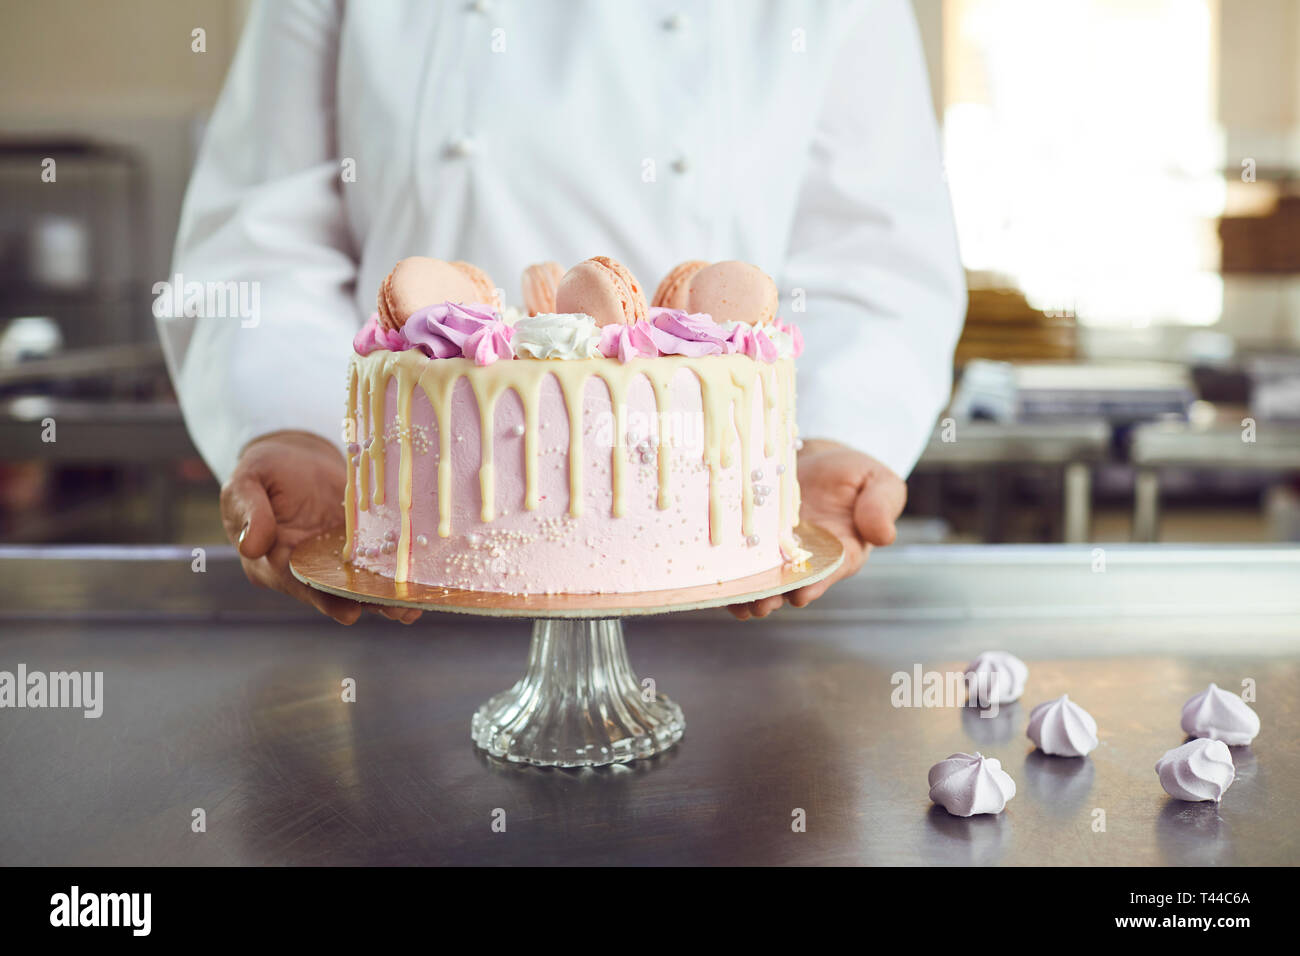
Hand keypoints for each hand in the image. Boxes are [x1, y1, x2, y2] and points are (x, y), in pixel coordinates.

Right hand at [220, 430, 420, 624]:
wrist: (295, 455)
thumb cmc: (263, 470)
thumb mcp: (246, 484)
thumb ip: (249, 513)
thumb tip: (250, 546)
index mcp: (273, 561)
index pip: (299, 584)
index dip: (325, 599)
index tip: (349, 612)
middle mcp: (307, 567)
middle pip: (337, 592)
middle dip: (368, 602)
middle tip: (399, 610)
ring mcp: (336, 558)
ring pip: (362, 582)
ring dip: (389, 595)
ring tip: (416, 603)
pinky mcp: (360, 542)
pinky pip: (379, 559)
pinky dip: (398, 570)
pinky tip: (422, 578)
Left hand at [729, 438, 905, 619]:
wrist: (814, 459)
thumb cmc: (852, 473)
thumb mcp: (878, 482)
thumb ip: (883, 505)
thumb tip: (884, 535)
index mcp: (842, 553)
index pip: (828, 573)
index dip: (815, 584)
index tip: (802, 592)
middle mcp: (807, 561)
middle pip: (789, 585)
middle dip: (774, 596)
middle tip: (760, 603)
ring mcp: (777, 554)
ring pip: (761, 580)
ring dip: (748, 592)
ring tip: (735, 598)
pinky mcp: (754, 542)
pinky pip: (740, 563)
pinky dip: (727, 574)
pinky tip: (715, 581)